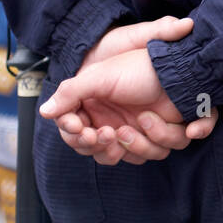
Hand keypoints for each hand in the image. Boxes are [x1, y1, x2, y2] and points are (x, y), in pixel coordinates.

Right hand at [46, 18, 215, 165]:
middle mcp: (116, 122)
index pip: (76, 135)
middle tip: (110, 132)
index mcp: (97, 109)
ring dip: (137, 142)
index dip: (76, 137)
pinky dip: (162, 137)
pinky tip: (158, 118)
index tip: (81, 129)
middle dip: (105, 146)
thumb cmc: (138, 68)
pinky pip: (161, 150)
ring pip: (133, 156)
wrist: (178, 66)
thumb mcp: (100, 77)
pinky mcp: (164, 134)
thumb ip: (70, 93)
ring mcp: (141, 130)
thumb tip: (44, 111)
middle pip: (102, 153)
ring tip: (144, 118)